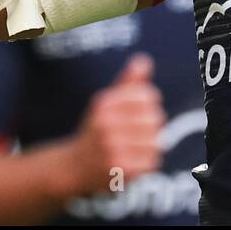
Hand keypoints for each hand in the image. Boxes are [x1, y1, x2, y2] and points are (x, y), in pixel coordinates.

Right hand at [67, 54, 163, 193]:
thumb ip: (127, 82)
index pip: (147, 95)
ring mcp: (112, 148)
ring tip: (136, 147)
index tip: (140, 110)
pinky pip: (151, 161)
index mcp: (104, 103)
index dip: (149, 103)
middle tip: (138, 132)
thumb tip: (144, 60)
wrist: (74, 167)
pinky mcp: (120, 169)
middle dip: (151, 125)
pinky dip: (147, 162)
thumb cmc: (96, 129)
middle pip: (155, 118)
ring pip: (156, 141)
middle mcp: (106, 124)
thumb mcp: (107, 102)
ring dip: (150, 145)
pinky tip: (134, 161)